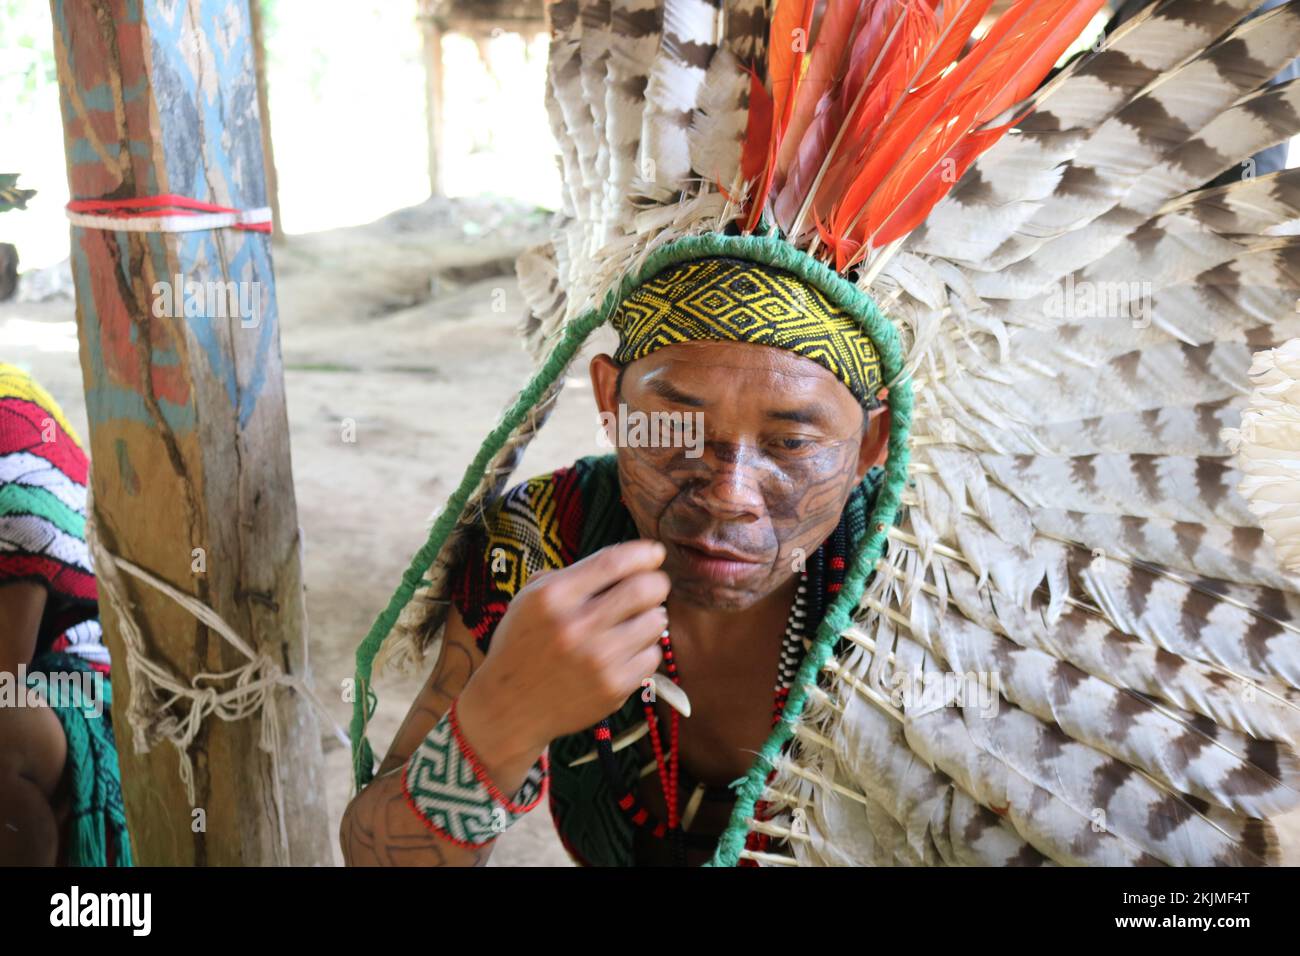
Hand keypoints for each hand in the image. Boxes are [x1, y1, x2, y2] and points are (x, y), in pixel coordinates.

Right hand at [458, 539, 670, 759]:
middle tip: (653, 587)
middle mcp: (576, 626)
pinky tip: (626, 651)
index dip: (643, 553)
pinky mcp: (613, 688)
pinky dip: (644, 649)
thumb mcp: (529, 600)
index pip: (613, 562)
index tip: (655, 553)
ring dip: (651, 617)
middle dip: (656, 583)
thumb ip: (570, 576)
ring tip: (636, 621)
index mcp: (553, 597)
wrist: (508, 707)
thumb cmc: (522, 647)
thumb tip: (625, 561)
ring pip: (655, 622)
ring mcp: (597, 660)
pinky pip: (651, 656)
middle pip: (644, 589)